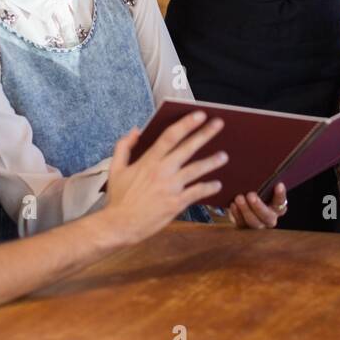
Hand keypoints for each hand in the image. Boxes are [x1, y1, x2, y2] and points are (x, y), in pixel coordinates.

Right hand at [98, 112, 227, 245]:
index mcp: (148, 161)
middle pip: (187, 148)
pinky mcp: (176, 203)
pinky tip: (217, 184)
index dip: (186, 124)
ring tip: (224, 156)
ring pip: (196, 170)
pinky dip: (208, 188)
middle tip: (219, 123)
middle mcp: (162, 171)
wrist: (120, 225)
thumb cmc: (118, 198)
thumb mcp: (115, 169)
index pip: (170, 136)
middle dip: (205, 134)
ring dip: (212, 162)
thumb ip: (124, 147)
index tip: (200, 114)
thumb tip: (136, 130)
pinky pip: (196, 192)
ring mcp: (171, 187)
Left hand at [227, 182, 288, 228]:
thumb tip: (265, 160)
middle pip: (267, 216)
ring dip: (246, 210)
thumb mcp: (262, 185)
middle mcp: (270, 218)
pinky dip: (236, 214)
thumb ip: (265, 180)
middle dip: (259, 206)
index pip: (281, 201)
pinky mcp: (244, 227)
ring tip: (239, 198)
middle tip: (251, 195)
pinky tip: (232, 204)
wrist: (244, 198)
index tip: (279, 184)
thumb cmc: (256, 188)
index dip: (280, 194)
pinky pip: (241, 224)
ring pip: (254, 222)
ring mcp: (257, 224)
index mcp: (278, 207)